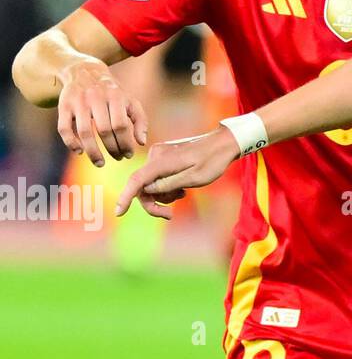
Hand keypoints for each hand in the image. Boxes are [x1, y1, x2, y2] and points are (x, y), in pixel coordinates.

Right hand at [56, 59, 147, 166]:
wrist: (84, 72)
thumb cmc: (112, 92)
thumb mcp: (129, 101)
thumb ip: (139, 120)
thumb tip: (141, 142)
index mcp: (115, 96)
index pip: (121, 125)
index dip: (125, 143)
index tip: (128, 155)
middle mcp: (96, 98)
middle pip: (104, 130)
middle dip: (112, 149)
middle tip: (117, 158)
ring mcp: (78, 102)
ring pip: (84, 132)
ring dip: (92, 151)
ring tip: (100, 163)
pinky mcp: (63, 106)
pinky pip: (64, 128)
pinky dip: (71, 143)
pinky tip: (79, 152)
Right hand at [115, 128, 240, 219]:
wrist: (224, 143)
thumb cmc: (213, 161)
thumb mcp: (193, 178)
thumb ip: (168, 185)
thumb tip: (146, 191)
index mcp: (162, 162)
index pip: (136, 180)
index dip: (125, 197)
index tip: (119, 213)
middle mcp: (156, 156)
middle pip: (143, 186)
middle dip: (154, 202)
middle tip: (169, 215)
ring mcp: (160, 155)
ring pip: (151, 183)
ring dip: (163, 194)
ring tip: (182, 194)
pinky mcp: (165, 157)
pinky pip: (158, 177)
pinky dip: (166, 187)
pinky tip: (181, 188)